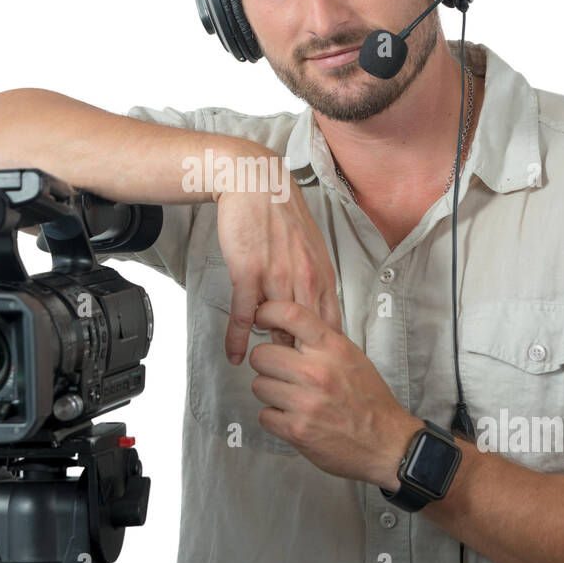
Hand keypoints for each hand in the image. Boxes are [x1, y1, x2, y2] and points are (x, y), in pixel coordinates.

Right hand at [216, 184, 341, 362]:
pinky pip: (244, 315)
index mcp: (322, 274)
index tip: (319, 367)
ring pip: (276, 327)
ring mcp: (277, 277)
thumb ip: (314, 279)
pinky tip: (234, 355)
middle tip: (295, 379)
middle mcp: (304, 279)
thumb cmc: (281, 215)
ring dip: (269, 350)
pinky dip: (237, 339)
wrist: (257, 183)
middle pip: (306, 333)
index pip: (330, 324)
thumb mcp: (310, 248)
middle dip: (300, 357)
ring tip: (264, 370)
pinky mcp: (249, 272)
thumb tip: (313, 307)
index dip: (324, 350)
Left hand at [248, 299, 422, 485]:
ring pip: (258, 385)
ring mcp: (306, 402)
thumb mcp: (352, 358)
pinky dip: (274, 418)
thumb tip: (287, 326)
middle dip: (267, 364)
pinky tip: (293, 417)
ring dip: (270, 392)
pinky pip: (264, 415)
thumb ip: (321, 341)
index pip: (290, 314)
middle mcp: (317, 372)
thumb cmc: (370, 401)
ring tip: (290, 397)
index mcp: (333, 349)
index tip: (262, 320)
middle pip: (261, 354)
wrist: (387, 443)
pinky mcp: (297, 430)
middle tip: (280, 372)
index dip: (267, 313)